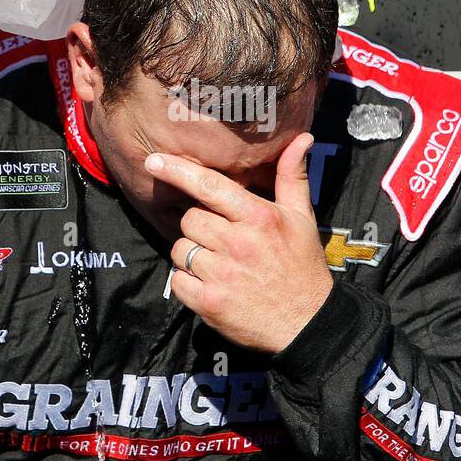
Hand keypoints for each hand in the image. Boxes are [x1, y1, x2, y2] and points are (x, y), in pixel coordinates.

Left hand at [147, 134, 333, 354]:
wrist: (307, 323)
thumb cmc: (302, 266)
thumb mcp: (302, 218)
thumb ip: (292, 176)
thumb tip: (303, 137)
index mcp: (258, 217)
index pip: (208, 186)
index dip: (178, 170)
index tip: (153, 160)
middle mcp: (237, 243)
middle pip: (189, 218)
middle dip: (198, 225)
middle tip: (220, 238)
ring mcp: (221, 275)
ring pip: (179, 249)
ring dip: (191, 253)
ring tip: (217, 262)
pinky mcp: (208, 303)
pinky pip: (177, 281)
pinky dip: (187, 282)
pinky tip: (210, 284)